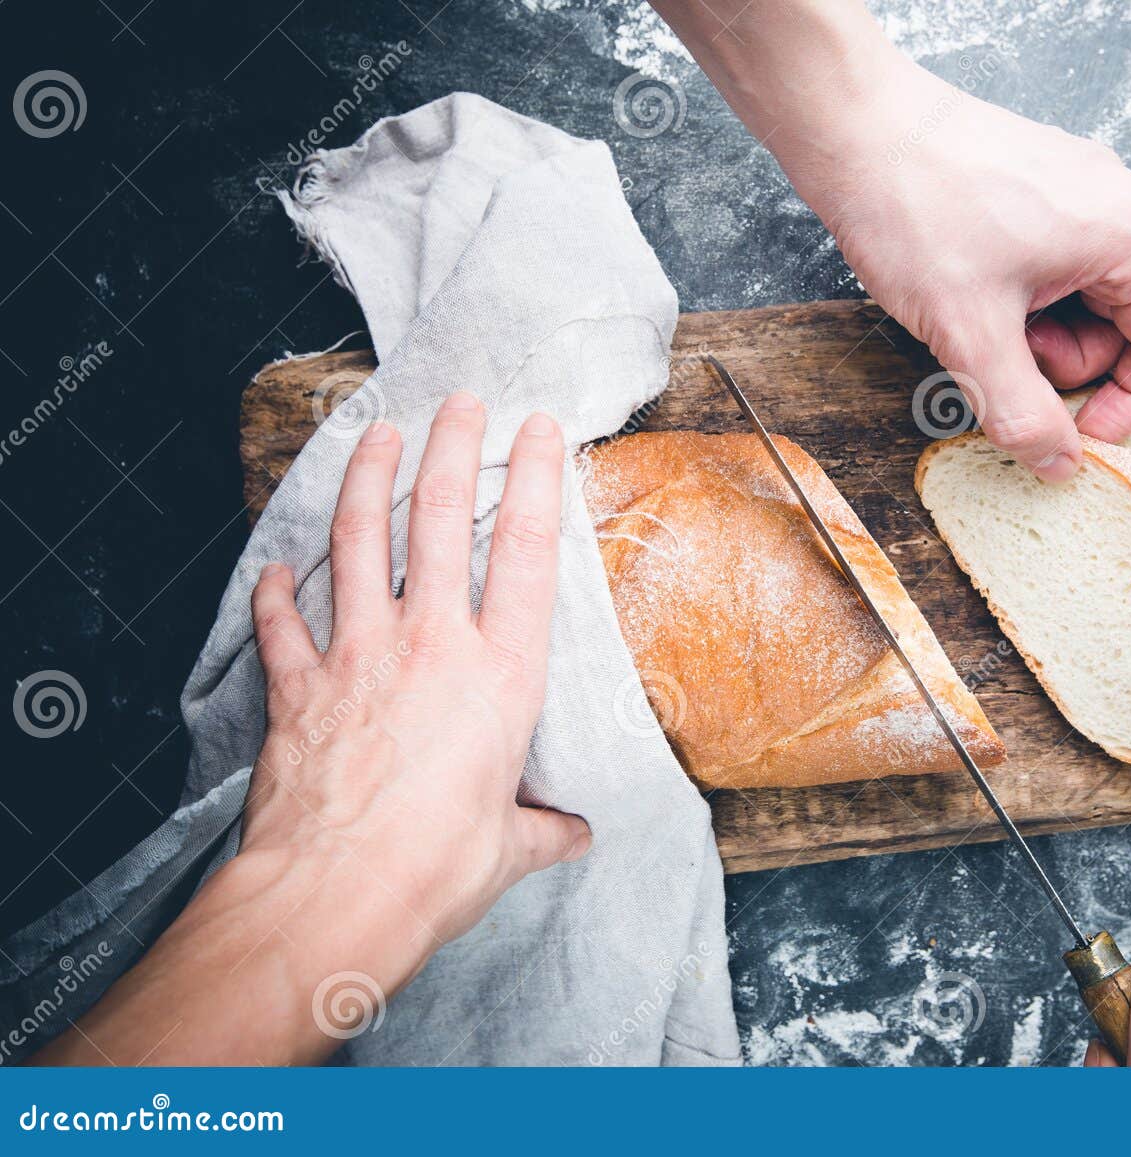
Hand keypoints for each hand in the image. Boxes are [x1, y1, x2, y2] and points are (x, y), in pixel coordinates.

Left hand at [35, 395, 588, 1065]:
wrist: (335, 895)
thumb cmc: (437, 870)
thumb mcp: (510, 850)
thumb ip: (544, 829)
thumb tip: (576, 834)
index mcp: (502, 674)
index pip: (527, 550)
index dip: (534, 477)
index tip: (538, 427)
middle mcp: (432, 644)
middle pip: (440, 519)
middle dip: (449, 447)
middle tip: (457, 402)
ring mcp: (358, 656)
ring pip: (360, 542)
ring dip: (366, 481)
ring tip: (374, 436)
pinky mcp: (299, 687)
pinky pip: (284, 623)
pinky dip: (278, 592)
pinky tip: (277, 568)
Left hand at [651, 1, 1130, 481]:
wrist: (855, 128)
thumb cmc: (915, 209)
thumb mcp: (971, 334)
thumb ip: (1023, 412)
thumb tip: (1060, 464)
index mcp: (1127, 233)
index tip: (1080, 433)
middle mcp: (1119, 202)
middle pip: (1127, 321)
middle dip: (1068, 363)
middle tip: (1002, 363)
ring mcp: (1080, 189)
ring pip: (1086, 296)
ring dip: (1039, 332)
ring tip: (976, 321)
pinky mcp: (1041, 185)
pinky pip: (1056, 265)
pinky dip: (1021, 298)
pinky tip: (970, 293)